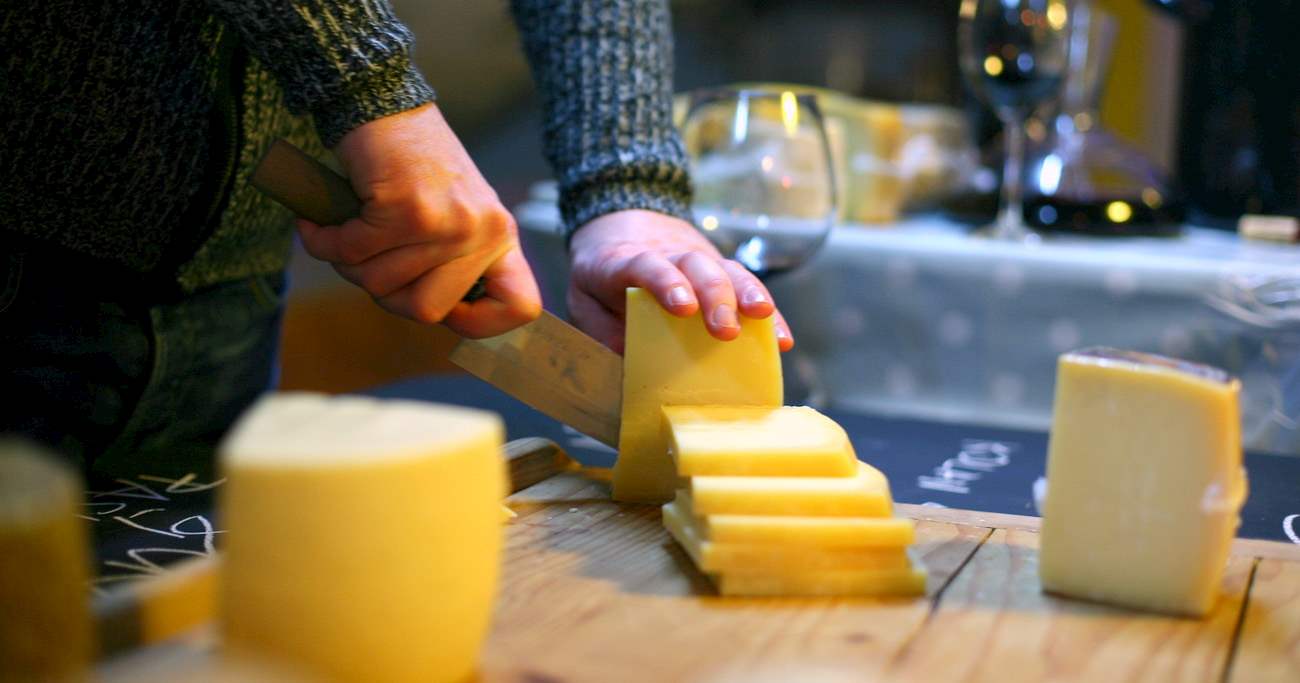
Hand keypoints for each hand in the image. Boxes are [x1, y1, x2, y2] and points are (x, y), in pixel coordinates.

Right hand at [296, 103, 540, 337]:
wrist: (384, 106)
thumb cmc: (412, 168)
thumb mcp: (455, 217)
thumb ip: (455, 266)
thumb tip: (440, 317)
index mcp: (501, 237)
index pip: (520, 307)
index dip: (481, 324)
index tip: (448, 313)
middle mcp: (483, 232)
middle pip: (427, 312)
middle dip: (386, 293)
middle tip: (370, 259)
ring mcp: (446, 222)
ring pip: (381, 285)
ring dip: (349, 263)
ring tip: (347, 230)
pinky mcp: (405, 210)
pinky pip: (351, 253)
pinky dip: (323, 241)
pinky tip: (319, 222)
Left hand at [567, 210, 793, 353]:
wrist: (620, 224)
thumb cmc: (601, 276)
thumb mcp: (584, 300)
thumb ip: (603, 331)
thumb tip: (630, 371)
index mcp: (626, 261)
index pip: (648, 265)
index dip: (666, 283)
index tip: (682, 307)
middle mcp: (669, 254)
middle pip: (697, 267)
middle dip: (715, 297)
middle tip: (726, 329)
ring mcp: (698, 259)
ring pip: (727, 270)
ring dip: (748, 296)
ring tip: (764, 320)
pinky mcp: (720, 270)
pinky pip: (746, 288)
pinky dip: (767, 314)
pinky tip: (781, 338)